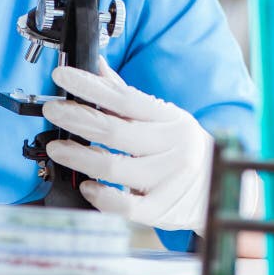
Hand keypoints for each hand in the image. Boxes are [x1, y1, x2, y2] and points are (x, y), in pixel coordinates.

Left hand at [42, 58, 213, 233]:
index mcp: (169, 118)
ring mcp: (168, 179)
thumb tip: (97, 65)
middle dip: (76, 118)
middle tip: (52, 111)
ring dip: (79, 157)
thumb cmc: (181, 147)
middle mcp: (172, 146)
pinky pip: (125, 205)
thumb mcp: (163, 117)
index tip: (62, 76)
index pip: (123, 98)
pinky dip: (101, 196)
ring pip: (114, 168)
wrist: (221, 187)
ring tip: (57, 149)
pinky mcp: (162, 208)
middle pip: (114, 131)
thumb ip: (126, 96)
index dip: (89, 86)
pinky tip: (87, 185)